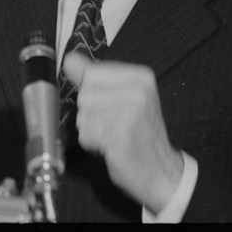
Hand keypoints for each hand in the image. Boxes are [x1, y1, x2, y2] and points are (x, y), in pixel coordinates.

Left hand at [63, 52, 183, 213]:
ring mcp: (129, 113)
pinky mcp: (119, 135)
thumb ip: (95, 77)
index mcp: (140, 77)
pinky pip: (86, 135)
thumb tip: (69, 59)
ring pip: (83, 115)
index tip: (111, 106)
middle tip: (113, 125)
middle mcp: (137, 91)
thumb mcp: (124, 96)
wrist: (162, 172)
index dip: (93, 93)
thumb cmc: (140, 134)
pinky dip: (92, 145)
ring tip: (112, 136)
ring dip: (91, 130)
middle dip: (91, 114)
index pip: (92, 73)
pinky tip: (111, 148)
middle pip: (85, 94)